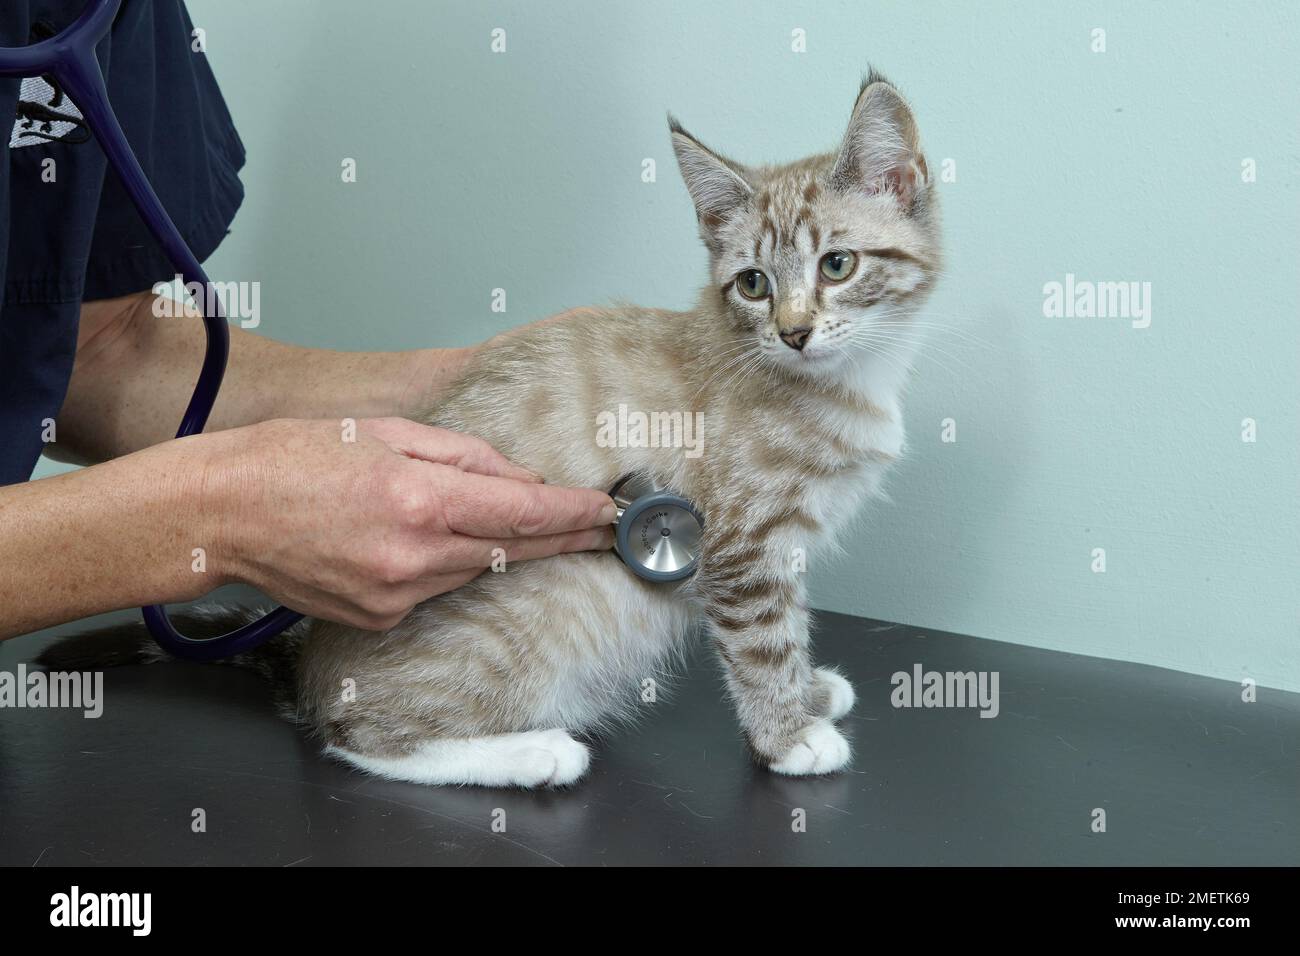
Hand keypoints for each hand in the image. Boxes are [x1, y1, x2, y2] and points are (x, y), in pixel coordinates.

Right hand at [195, 417, 615, 629]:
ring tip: (503, 518)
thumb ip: (466, 458)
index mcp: (418, 498)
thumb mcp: (388, 432)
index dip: (573, 514)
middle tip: (601, 527)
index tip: (608, 512)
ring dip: (497, 546)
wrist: (218, 515)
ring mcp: (396, 595)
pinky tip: (426, 540)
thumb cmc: (292, 459)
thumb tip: (524, 481)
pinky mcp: (379, 617)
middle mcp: (414, 556)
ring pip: (475, 569)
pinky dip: (447, 564)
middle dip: (561, 537)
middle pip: (512, 550)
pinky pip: (437, 589)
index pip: (522, 512)